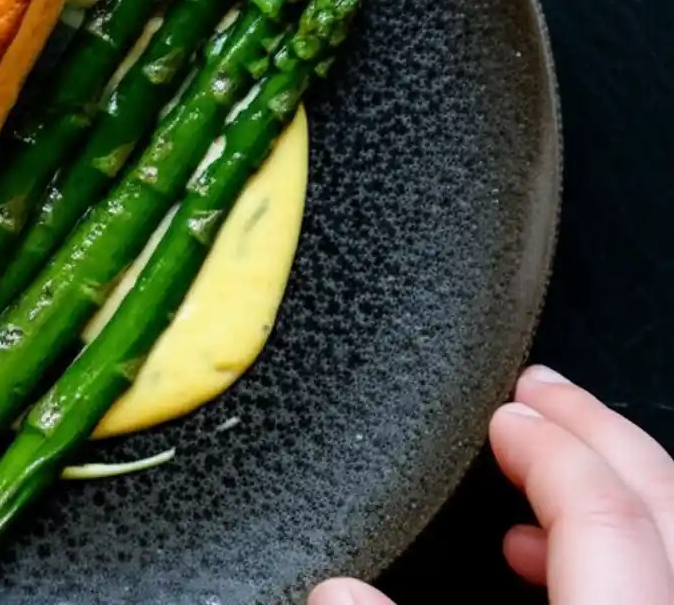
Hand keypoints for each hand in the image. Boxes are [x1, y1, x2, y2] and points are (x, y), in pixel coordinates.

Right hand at [308, 365, 673, 603]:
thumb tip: (333, 591)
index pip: (600, 515)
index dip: (550, 451)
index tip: (503, 417)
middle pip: (659, 501)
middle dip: (595, 429)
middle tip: (541, 388)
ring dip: (607, 482)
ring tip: (539, 462)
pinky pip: (660, 575)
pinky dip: (615, 542)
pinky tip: (543, 553)